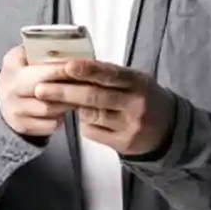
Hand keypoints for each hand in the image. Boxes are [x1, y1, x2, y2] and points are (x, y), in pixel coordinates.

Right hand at [0, 46, 75, 137]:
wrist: (4, 99)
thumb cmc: (22, 74)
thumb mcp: (26, 56)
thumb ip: (44, 51)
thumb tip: (72, 49)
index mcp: (13, 63)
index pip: (44, 67)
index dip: (65, 69)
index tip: (82, 69)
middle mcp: (10, 87)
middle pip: (46, 90)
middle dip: (68, 88)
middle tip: (85, 85)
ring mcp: (14, 109)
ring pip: (49, 109)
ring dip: (66, 104)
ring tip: (77, 97)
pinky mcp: (21, 126)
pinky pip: (49, 124)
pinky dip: (60, 118)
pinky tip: (64, 110)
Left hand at [33, 59, 176, 156]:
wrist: (168, 129)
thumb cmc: (144, 97)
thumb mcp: (135, 80)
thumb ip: (109, 74)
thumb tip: (72, 66)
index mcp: (138, 82)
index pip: (110, 74)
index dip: (88, 70)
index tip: (66, 67)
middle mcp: (136, 103)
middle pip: (95, 97)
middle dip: (65, 92)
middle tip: (41, 89)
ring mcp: (130, 125)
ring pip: (92, 115)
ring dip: (74, 108)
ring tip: (60, 101)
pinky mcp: (124, 143)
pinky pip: (94, 132)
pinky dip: (85, 124)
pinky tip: (86, 118)